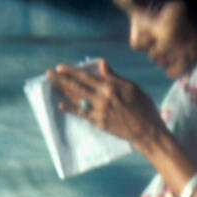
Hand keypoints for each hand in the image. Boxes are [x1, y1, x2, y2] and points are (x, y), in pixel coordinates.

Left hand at [47, 58, 163, 151]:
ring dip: (63, 91)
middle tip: (49, 74)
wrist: (147, 132)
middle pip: (77, 87)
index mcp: (109, 87)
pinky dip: (71, 109)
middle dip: (61, 79)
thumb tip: (101, 63)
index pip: (85, 77)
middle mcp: (101, 99)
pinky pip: (82, 114)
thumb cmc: (144, 108)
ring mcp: (99, 112)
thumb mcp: (132, 87)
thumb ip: (114, 76)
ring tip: (52, 85)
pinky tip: (61, 105)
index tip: (60, 67)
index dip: (71, 71)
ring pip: (77, 99)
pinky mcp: (100, 123)